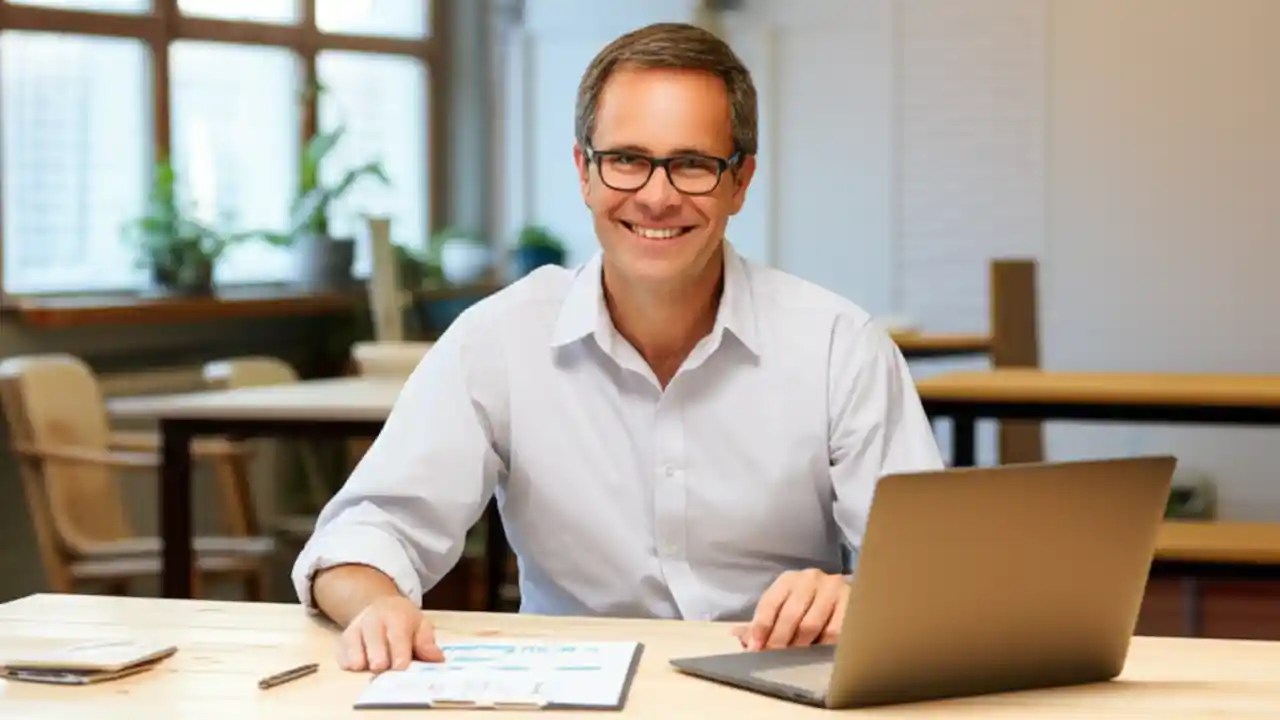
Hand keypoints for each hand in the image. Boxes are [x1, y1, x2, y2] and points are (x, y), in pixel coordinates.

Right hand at [339, 595, 444, 671]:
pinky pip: (342, 656)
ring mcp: (356, 629)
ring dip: (362, 662)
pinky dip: (349, 664)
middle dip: (379, 659)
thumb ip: (426, 642)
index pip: (397, 636)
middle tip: (383, 670)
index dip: (399, 654)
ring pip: (354, 648)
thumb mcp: (420, 625)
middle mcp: (373, 620)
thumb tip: (436, 659)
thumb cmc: (403, 621)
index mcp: (396, 615)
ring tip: (369, 669)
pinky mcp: (343, 640)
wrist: (380, 606)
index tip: (401, 668)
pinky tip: (358, 667)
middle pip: (373, 642)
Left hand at [733, 569, 849, 650]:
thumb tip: (736, 636)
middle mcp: (809, 579)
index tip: (754, 649)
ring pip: (812, 624)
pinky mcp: (851, 601)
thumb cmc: (810, 603)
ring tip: (794, 662)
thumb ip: (763, 622)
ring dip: (801, 647)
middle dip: (779, 641)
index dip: (760, 628)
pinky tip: (818, 657)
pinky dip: (824, 646)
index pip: (769, 603)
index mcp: (788, 580)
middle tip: (773, 660)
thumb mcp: (785, 606)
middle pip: (790, 615)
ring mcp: (832, 588)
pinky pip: (836, 630)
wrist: (846, 593)